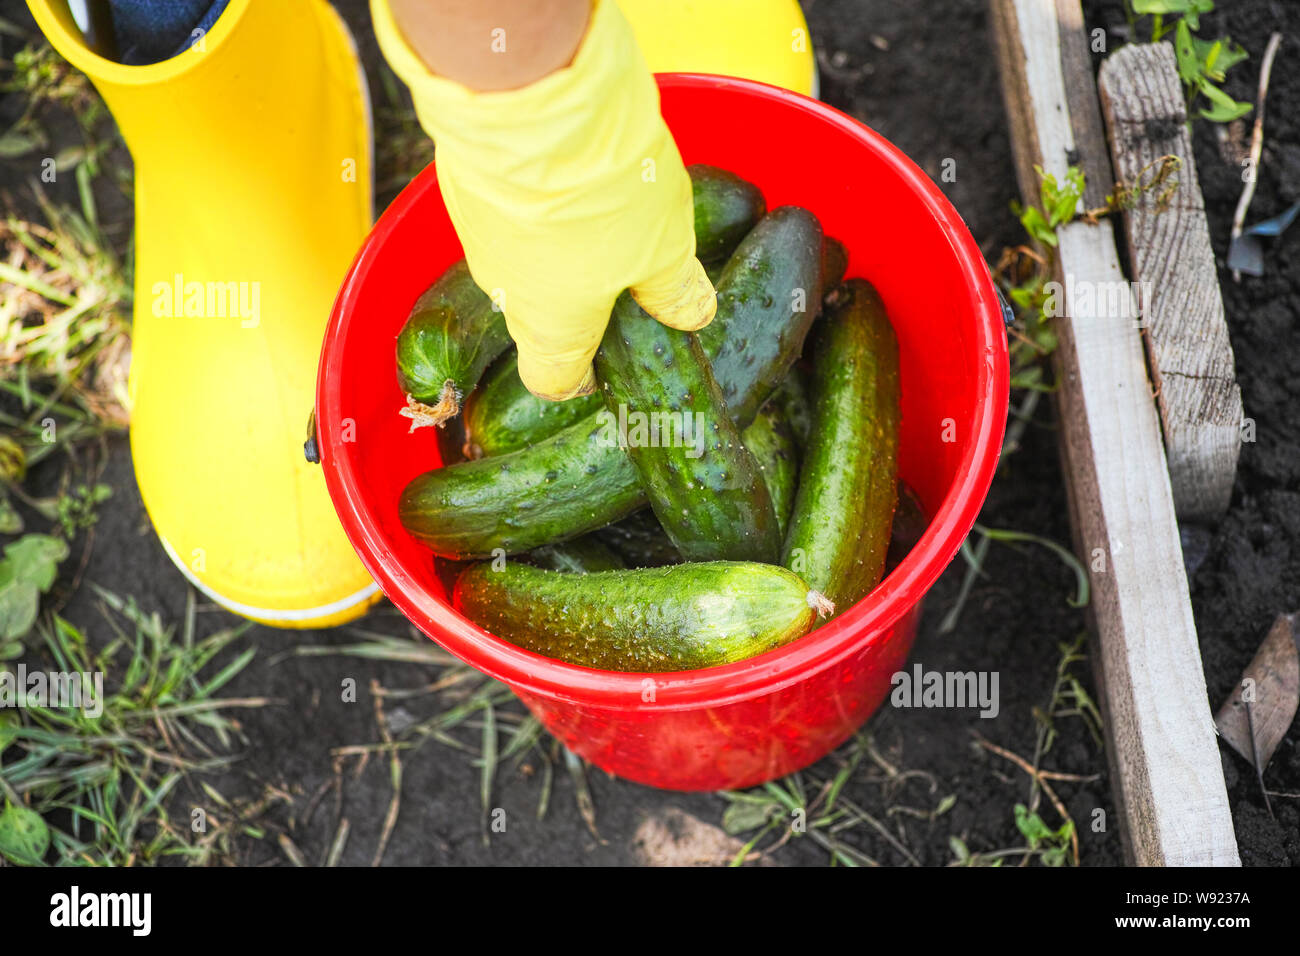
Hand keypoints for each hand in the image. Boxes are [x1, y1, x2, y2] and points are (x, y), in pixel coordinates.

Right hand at [373, 0, 715, 399]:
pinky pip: (504, 208)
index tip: (603, 365)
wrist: (530, 94)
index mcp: (551, 328)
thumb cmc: (601, 190)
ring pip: (520, 257)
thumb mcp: (664, 247)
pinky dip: (532, 198)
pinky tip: (566, 166)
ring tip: (600, 203)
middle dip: (575, 300)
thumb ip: (676, 290)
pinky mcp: (465, 184)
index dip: (579, 379)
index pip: (552, 381)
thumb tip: (694, 315)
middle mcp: (503, 293)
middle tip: (620, 267)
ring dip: (555, 243)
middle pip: (537, 316)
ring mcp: (477, 237)